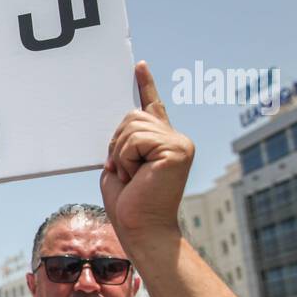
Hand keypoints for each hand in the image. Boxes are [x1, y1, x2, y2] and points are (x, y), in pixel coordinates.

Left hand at [100, 61, 192, 244]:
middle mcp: (175, 138)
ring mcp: (179, 143)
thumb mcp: (119, 166)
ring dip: (121, 155)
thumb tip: (121, 126)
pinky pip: (135, 139)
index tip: (139, 66)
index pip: (152, 107)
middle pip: (131, 116)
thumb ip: (123, 143)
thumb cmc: (129, 205)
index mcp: (162, 142)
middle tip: (126, 173)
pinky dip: (126, 159)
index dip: (145, 86)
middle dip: (117, 144)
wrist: (141, 229)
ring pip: (131, 127)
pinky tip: (137, 176)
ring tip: (133, 177)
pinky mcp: (176, 149)